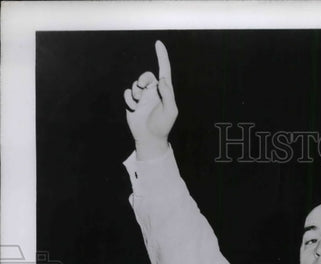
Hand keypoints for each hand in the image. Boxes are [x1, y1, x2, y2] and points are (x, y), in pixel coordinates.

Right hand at [123, 40, 177, 159]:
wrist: (150, 139)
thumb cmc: (163, 126)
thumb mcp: (170, 111)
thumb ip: (168, 94)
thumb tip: (162, 79)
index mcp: (164, 92)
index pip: (164, 70)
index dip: (162, 57)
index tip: (158, 43)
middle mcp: (154, 92)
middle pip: (146, 75)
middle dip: (143, 79)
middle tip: (142, 87)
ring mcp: (143, 98)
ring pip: (135, 85)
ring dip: (136, 92)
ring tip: (139, 104)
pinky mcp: (133, 103)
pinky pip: (127, 93)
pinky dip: (129, 100)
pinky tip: (134, 109)